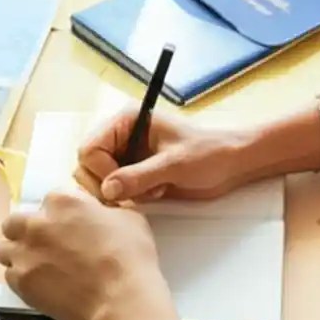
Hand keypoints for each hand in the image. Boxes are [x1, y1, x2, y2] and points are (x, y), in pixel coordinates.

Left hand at [0, 187, 174, 319]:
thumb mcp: (128, 217)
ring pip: (4, 249)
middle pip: (15, 222)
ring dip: (17, 254)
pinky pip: (9, 275)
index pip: (50, 199)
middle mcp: (36, 223)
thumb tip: (101, 215)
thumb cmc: (130, 258)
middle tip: (46, 246)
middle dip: (27, 231)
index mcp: (63, 201)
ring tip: (37, 266)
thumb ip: (104, 211)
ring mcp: (24, 253)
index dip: (61, 215)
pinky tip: (40, 285)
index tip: (70, 226)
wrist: (121, 299)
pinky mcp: (20, 282)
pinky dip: (21, 278)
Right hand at [76, 109, 250, 203]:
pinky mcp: (134, 174)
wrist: (231, 164)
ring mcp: (126, 156)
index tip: (122, 184)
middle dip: (108, 183)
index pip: (89, 147)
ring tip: (151, 190)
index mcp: (126, 120)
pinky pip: (115, 191)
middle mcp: (121, 137)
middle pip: (87, 165)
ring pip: (99, 181)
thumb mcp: (174, 163)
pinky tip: (155, 193)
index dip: (100, 170)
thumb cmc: (208, 153)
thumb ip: (139, 175)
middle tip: (135, 192)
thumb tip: (108, 190)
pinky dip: (129, 198)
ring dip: (120, 193)